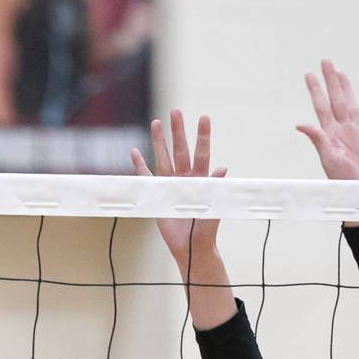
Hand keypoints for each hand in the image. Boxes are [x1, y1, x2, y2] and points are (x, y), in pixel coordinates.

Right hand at [130, 110, 224, 260]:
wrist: (191, 247)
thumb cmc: (205, 231)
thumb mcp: (213, 209)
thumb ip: (216, 189)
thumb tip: (223, 169)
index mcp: (202, 180)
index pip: (202, 153)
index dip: (203, 136)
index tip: (204, 118)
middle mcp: (186, 178)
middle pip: (181, 150)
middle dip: (178, 131)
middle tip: (175, 111)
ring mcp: (171, 185)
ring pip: (163, 158)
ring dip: (159, 141)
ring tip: (156, 122)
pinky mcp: (158, 194)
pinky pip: (147, 177)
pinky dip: (140, 166)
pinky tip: (135, 152)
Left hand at [296, 60, 358, 180]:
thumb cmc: (343, 181)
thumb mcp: (328, 159)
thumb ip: (317, 139)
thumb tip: (300, 124)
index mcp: (332, 134)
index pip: (322, 106)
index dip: (316, 90)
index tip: (309, 73)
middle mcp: (343, 131)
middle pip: (338, 100)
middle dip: (331, 81)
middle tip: (326, 62)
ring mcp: (358, 135)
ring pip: (353, 106)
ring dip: (347, 90)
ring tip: (342, 74)